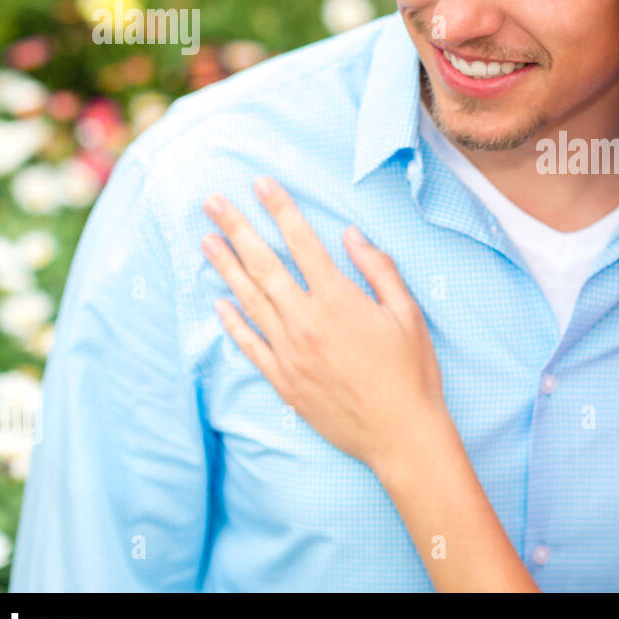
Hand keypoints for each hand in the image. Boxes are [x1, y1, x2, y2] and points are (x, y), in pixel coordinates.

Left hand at [201, 176, 446, 472]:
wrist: (401, 434)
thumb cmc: (412, 372)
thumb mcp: (408, 314)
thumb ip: (379, 270)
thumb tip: (351, 235)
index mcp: (338, 300)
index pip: (302, 242)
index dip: (281, 209)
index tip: (261, 183)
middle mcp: (306, 322)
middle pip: (263, 265)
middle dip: (237, 229)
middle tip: (212, 202)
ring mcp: (290, 352)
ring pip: (249, 301)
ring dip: (225, 268)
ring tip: (205, 241)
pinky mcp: (284, 381)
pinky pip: (249, 345)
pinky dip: (232, 323)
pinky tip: (219, 303)